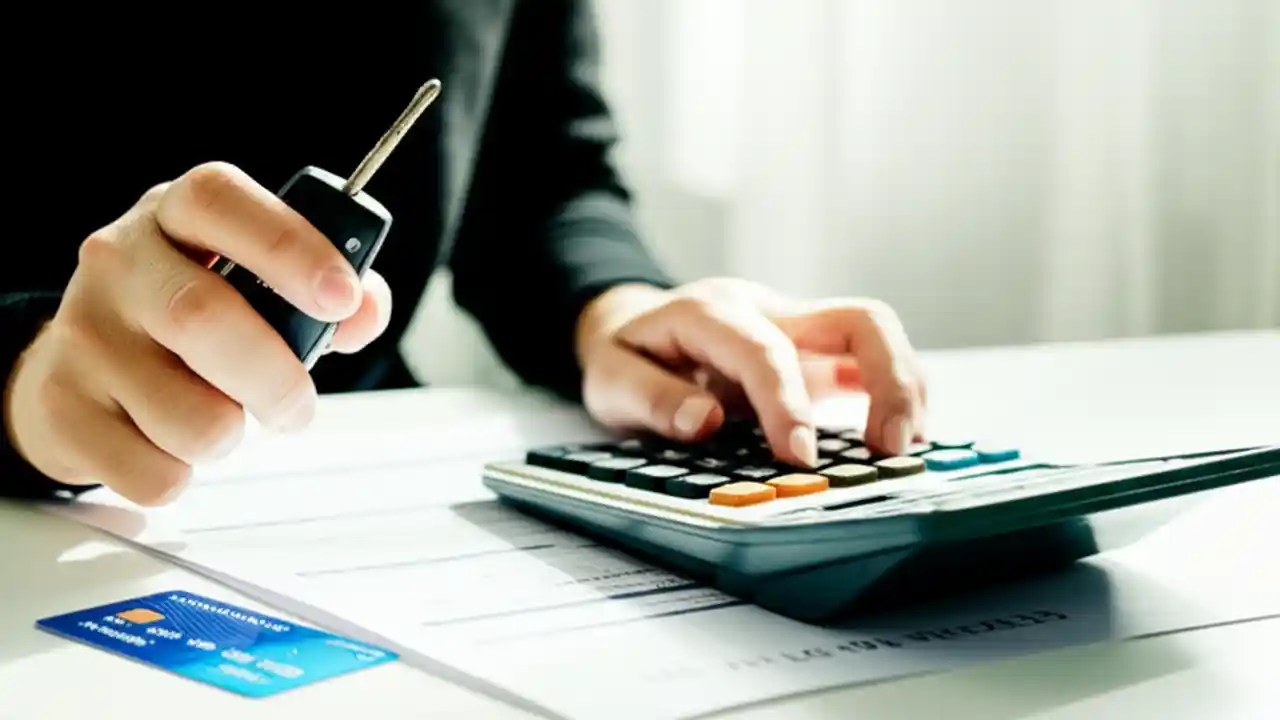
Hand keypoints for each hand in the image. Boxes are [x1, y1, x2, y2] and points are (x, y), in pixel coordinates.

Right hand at [2, 162, 390, 504]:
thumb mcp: (261, 284)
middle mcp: (118, 260)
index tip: (341, 297)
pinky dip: (183, 473)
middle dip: (276, 378)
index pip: (220, 200)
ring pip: (190, 416)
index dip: (289, 246)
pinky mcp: (59, 406)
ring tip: (220, 418)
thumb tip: (363, 311)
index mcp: (176, 214)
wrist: (81, 369)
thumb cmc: (194, 323)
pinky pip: (154, 473)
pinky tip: (167, 443)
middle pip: (202, 316)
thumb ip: (330, 293)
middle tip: (296, 406)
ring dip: (230, 435)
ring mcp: (81, 332)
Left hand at [575, 279, 926, 465]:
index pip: (765, 351)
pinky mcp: (816, 353)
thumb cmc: (628, 356)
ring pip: (877, 335)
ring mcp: (800, 328)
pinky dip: (893, 397)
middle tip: (889, 447)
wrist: (634, 325)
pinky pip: (870, 363)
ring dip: (903, 388)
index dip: (787, 403)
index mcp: (712, 313)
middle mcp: (768, 310)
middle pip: (857, 320)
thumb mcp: (611, 378)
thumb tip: (703, 421)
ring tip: (902, 450)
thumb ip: (651, 398)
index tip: (798, 457)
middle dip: (887, 380)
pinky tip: (893, 441)